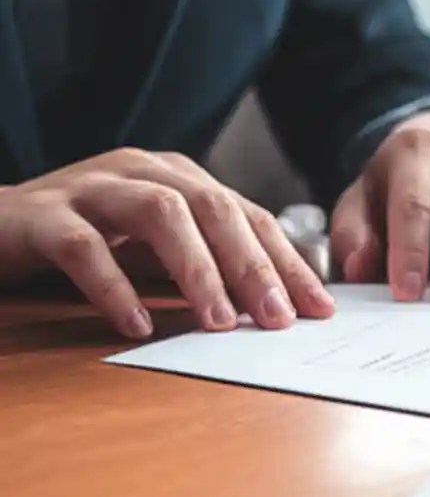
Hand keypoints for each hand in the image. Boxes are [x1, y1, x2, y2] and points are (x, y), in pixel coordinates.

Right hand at [0, 149, 334, 338]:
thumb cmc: (87, 240)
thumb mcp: (156, 249)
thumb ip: (208, 265)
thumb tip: (275, 307)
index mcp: (179, 177)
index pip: (249, 217)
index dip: (288, 262)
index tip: (320, 309)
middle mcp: (142, 171)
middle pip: (214, 208)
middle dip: (253, 266)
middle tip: (278, 320)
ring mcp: (90, 188)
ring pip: (160, 215)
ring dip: (197, 271)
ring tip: (218, 323)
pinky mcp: (41, 216)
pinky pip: (84, 248)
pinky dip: (116, 286)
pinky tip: (139, 325)